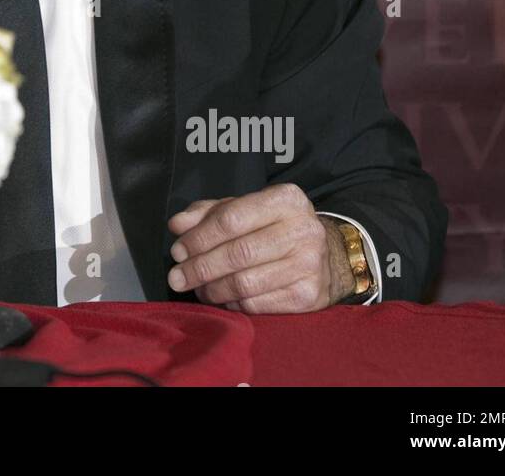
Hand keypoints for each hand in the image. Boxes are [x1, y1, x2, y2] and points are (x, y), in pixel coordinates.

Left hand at [165, 183, 353, 312]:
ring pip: (245, 283)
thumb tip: (177, 225)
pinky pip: (258, 303)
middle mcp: (303, 230)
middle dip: (200, 268)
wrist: (327, 254)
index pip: (232, 219)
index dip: (199, 237)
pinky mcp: (310, 295)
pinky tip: (223, 298)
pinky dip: (233, 304)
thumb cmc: (273, 227)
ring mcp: (310, 264)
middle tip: (177, 277)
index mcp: (286, 199)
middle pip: (238, 253)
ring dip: (212, 289)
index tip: (177, 251)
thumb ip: (208, 213)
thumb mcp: (244, 209)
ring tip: (196, 290)